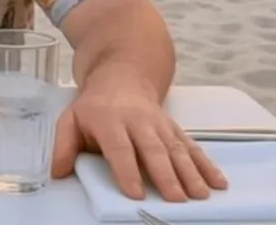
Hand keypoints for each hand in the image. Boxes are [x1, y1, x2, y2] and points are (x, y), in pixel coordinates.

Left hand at [51, 82, 226, 200]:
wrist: (122, 76)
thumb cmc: (94, 107)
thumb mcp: (71, 119)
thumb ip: (63, 146)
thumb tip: (57, 172)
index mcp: (109, 120)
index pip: (119, 147)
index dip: (127, 170)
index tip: (135, 193)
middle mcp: (138, 121)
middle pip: (153, 149)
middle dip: (166, 175)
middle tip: (176, 199)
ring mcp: (159, 124)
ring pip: (176, 148)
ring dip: (190, 172)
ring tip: (200, 195)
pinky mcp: (174, 128)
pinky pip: (191, 146)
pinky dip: (206, 164)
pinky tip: (218, 182)